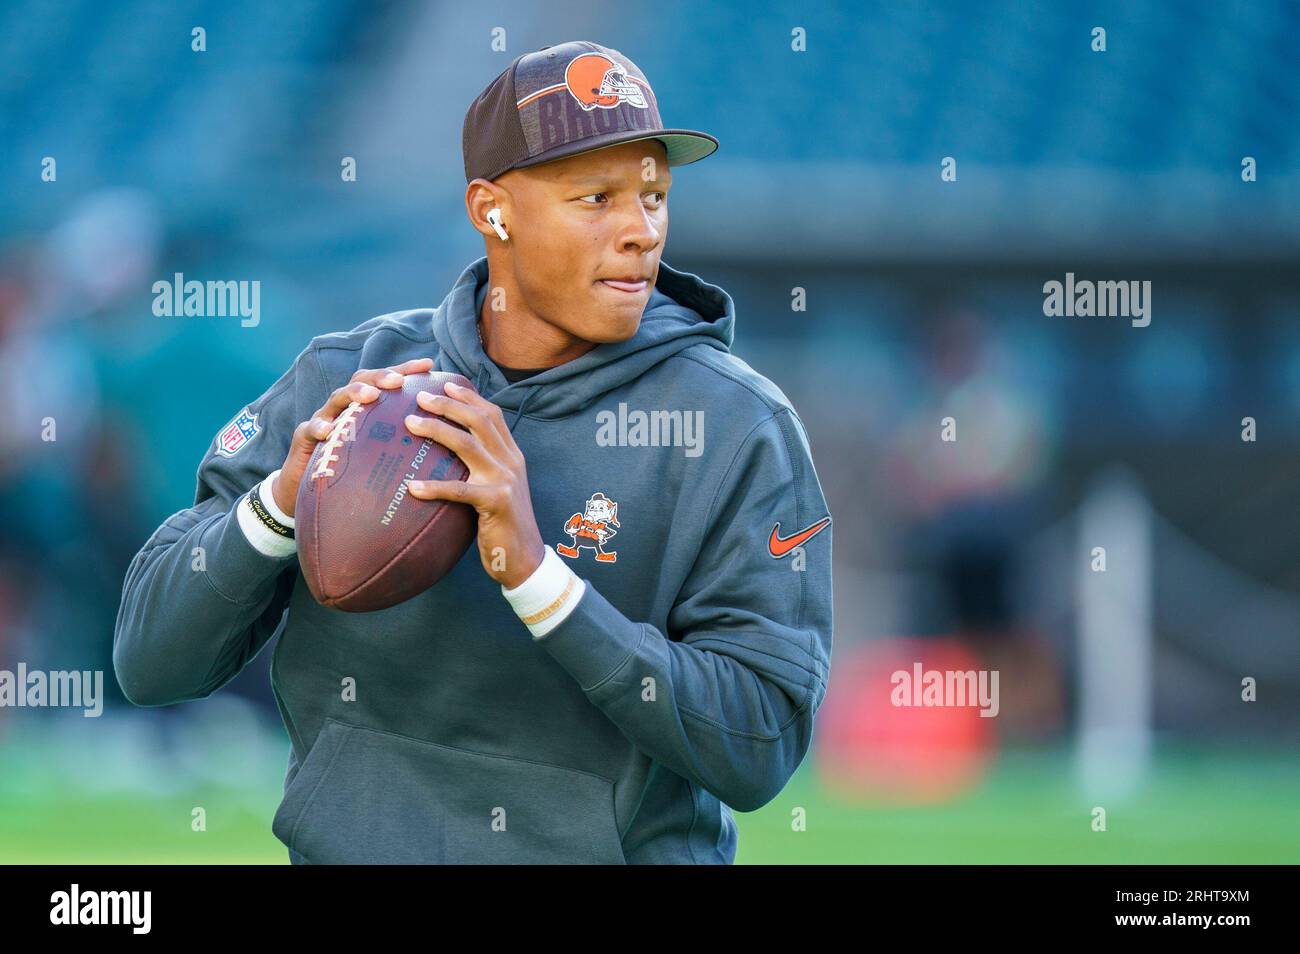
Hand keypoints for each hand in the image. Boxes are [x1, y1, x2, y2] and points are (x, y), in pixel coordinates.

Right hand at [272, 358, 434, 516]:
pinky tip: (329, 431)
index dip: (405, 371)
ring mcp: (323, 419)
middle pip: (361, 381)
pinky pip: (310, 429)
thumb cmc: (351, 470)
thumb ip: (401, 442)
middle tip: (398, 380)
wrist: (308, 489)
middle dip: (380, 377)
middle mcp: (344, 408)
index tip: (428, 365)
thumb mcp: (378, 453)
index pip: (385, 383)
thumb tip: (440, 439)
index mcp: (364, 408)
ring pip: (337, 398)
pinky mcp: (304, 437)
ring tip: (370, 395)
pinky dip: (319, 427)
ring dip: (353, 394)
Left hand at [404, 380, 544, 588]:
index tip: (444, 383)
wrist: (525, 559)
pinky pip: (460, 490)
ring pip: (468, 445)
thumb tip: (448, 456)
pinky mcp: (497, 503)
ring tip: (410, 424)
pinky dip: (435, 486)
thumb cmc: (503, 526)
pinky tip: (413, 487)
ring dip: (437, 430)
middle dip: (448, 404)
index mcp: (512, 455)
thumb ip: (482, 468)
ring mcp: (505, 481)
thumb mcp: (498, 489)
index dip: (469, 396)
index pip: (492, 415)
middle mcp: (511, 462)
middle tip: (420, 397)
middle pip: (479, 420)